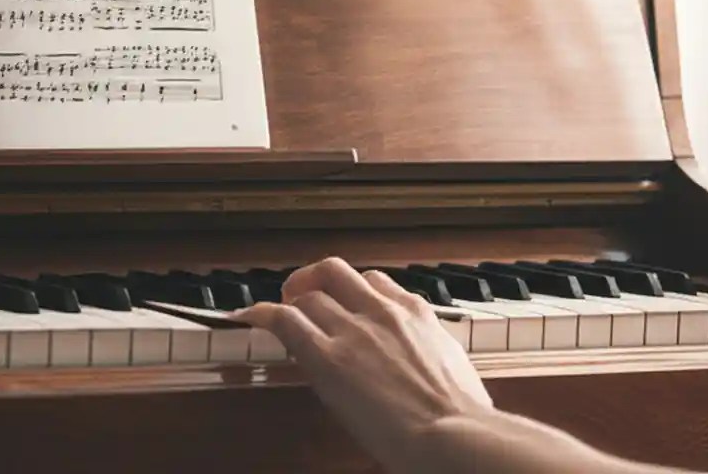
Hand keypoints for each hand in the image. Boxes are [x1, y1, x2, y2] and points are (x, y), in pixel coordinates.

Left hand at [231, 257, 492, 469]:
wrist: (455, 435)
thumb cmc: (462, 419)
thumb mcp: (452, 371)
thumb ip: (429, 357)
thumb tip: (423, 368)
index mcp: (416, 314)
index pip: (375, 282)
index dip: (351, 291)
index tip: (343, 304)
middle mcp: (381, 312)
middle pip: (336, 272)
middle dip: (313, 280)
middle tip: (301, 296)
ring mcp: (353, 331)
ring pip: (308, 294)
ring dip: (290, 300)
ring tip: (276, 310)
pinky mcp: (327, 356)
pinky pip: (284, 320)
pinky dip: (260, 313)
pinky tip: (246, 317)